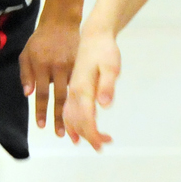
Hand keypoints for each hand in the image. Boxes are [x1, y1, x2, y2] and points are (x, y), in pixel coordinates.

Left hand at [20, 18, 80, 137]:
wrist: (60, 23)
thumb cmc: (40, 40)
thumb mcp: (26, 54)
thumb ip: (25, 74)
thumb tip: (28, 94)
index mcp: (41, 66)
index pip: (41, 93)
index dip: (41, 110)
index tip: (42, 126)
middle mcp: (57, 67)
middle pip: (58, 97)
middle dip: (59, 117)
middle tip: (60, 134)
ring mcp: (71, 65)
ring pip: (72, 91)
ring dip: (72, 110)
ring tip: (73, 126)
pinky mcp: (81, 64)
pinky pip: (80, 83)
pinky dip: (80, 96)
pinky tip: (82, 109)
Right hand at [62, 30, 118, 149]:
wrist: (94, 36)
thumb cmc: (104, 51)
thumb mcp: (111, 66)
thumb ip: (107, 86)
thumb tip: (104, 105)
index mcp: (82, 89)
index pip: (85, 119)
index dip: (93, 135)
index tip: (102, 144)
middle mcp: (74, 92)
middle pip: (77, 122)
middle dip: (90, 136)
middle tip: (105, 144)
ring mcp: (72, 91)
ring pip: (71, 118)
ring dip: (81, 132)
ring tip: (96, 141)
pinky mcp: (74, 89)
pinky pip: (69, 111)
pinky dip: (73, 124)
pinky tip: (79, 130)